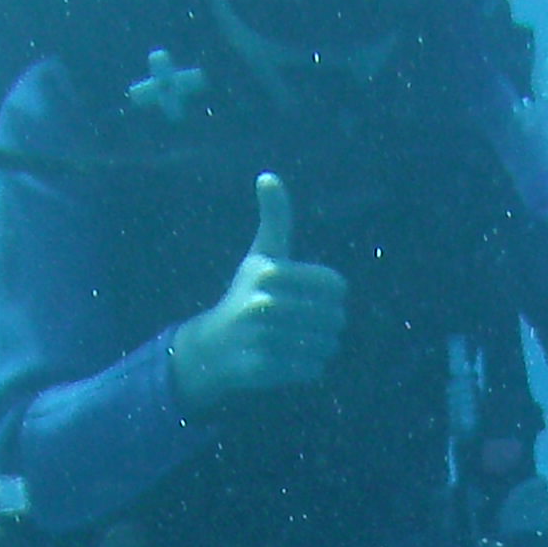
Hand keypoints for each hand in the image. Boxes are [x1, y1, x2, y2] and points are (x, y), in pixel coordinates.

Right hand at [168, 174, 346, 407]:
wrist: (210, 348)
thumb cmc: (246, 295)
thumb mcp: (261, 255)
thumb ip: (274, 218)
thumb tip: (268, 176)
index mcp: (270, 271)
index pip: (337, 286)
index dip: (331, 296)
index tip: (309, 297)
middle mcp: (262, 301)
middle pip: (335, 318)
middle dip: (326, 325)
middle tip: (303, 325)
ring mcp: (260, 336)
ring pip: (326, 346)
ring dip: (319, 348)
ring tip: (296, 342)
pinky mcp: (260, 367)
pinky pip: (312, 370)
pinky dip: (308, 369)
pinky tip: (287, 360)